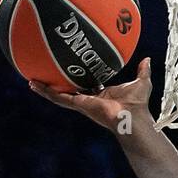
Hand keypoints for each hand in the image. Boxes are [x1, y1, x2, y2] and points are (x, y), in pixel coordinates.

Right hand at [29, 57, 153, 133]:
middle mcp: (89, 99)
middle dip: (56, 83)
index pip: (85, 85)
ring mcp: (82, 103)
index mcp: (100, 95)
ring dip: (45, 88)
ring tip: (30, 80)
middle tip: (43, 73)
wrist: (133, 117)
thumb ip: (142, 71)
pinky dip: (46, 91)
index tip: (67, 69)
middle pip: (68, 90)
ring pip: (59, 95)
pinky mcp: (79, 105)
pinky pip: (58, 97)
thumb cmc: (138, 105)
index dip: (76, 78)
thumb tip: (147, 59)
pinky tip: (34, 84)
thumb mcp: (141, 82)